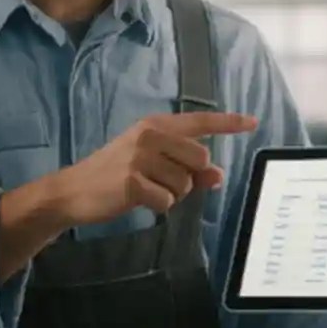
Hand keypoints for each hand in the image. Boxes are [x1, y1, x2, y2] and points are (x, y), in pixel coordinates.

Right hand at [47, 111, 257, 226]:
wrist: (73, 191)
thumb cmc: (116, 175)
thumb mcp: (152, 165)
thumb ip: (188, 168)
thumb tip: (219, 174)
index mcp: (156, 126)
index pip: (200, 121)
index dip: (229, 123)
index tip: (253, 122)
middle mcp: (150, 136)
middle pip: (201, 158)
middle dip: (189, 177)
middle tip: (160, 180)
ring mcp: (141, 157)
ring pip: (185, 184)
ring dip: (170, 194)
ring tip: (144, 188)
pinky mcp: (133, 182)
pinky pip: (167, 201)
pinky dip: (157, 207)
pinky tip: (136, 199)